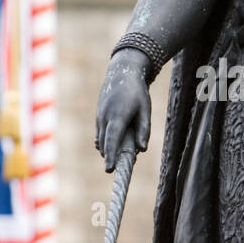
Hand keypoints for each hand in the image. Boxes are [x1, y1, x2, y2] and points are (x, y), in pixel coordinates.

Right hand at [94, 50, 151, 170]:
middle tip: (125, 164)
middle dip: (112, 157)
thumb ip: (144, 129)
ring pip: (102, 141)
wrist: (121, 73)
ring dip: (110, 149)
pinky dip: (107, 141)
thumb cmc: (137, 92)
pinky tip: (116, 142)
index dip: (111, 156)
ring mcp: (99, 116)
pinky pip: (101, 134)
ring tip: (123, 150)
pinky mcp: (98, 116)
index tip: (109, 170)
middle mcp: (105, 117)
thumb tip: (141, 149)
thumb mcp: (145, 109)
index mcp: (118, 115)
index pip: (113, 140)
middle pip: (105, 144)